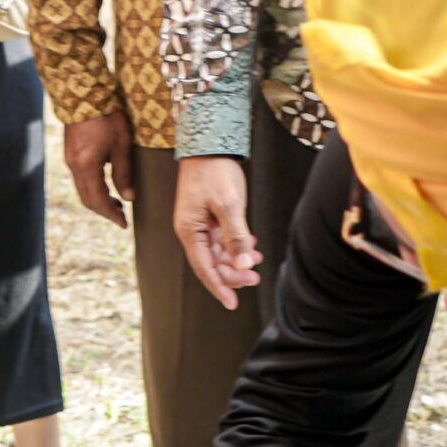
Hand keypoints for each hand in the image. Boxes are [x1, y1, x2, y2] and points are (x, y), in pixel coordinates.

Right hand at [64, 112, 135, 226]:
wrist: (83, 92)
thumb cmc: (106, 115)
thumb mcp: (121, 145)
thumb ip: (124, 173)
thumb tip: (129, 198)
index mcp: (87, 166)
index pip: (98, 200)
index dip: (111, 214)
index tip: (123, 223)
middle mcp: (74, 166)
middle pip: (88, 199)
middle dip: (104, 211)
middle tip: (121, 216)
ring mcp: (70, 159)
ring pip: (83, 190)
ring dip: (99, 200)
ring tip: (117, 202)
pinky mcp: (71, 153)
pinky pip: (80, 179)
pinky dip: (93, 188)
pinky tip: (106, 184)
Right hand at [174, 154, 260, 309]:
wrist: (208, 143)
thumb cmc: (213, 170)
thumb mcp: (229, 205)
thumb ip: (236, 237)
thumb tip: (243, 265)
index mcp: (189, 231)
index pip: (204, 268)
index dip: (219, 287)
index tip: (232, 303)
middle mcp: (191, 231)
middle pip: (211, 263)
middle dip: (233, 273)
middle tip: (255, 277)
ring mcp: (199, 224)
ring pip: (218, 253)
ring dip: (236, 260)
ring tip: (256, 261)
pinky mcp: (208, 216)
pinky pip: (222, 239)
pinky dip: (236, 245)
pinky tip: (250, 246)